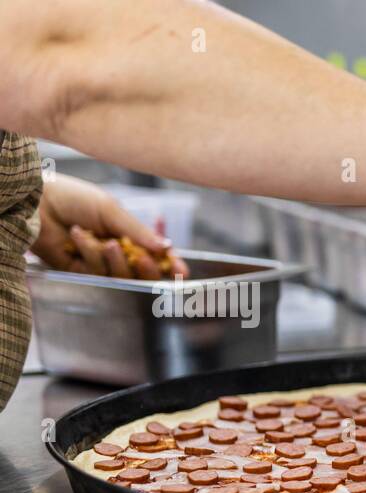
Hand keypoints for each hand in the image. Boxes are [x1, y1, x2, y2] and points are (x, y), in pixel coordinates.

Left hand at [31, 175, 188, 279]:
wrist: (36, 202)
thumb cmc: (73, 199)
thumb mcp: (111, 210)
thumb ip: (139, 232)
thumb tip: (167, 247)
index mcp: (126, 234)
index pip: (155, 254)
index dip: (170, 264)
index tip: (182, 271)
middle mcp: (114, 251)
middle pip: (143, 273)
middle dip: (148, 268)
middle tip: (144, 258)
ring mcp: (97, 263)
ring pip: (122, 276)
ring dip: (116, 260)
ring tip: (106, 242)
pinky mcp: (79, 272)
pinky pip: (97, 273)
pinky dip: (91, 254)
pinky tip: (79, 236)